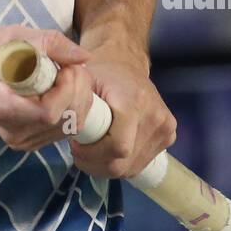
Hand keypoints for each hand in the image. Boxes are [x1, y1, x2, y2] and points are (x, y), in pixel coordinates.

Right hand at [0, 26, 97, 151]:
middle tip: (71, 66)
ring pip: (71, 127)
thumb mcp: (19, 37)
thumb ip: (53, 44)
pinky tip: (63, 90)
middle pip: (66, 121)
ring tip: (67, 75)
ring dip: (79, 97)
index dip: (67, 89)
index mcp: (2, 108)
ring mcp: (22, 140)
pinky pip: (65, 129)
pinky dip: (73, 107)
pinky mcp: (31, 141)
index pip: (49, 112)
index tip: (65, 66)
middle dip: (79, 89)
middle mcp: (13, 132)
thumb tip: (85, 57)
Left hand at [65, 48, 176, 178]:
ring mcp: (166, 128)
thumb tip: (62, 125)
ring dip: (108, 166)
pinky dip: (122, 163)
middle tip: (79, 152)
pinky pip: (140, 164)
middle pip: (124, 163)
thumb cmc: (101, 72)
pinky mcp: (169, 136)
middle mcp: (156, 117)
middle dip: (96, 164)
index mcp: (135, 102)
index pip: (118, 148)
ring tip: (92, 150)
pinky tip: (108, 151)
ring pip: (132, 168)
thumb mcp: (83, 82)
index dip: (92, 154)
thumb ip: (73, 102)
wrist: (127, 63)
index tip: (75, 146)